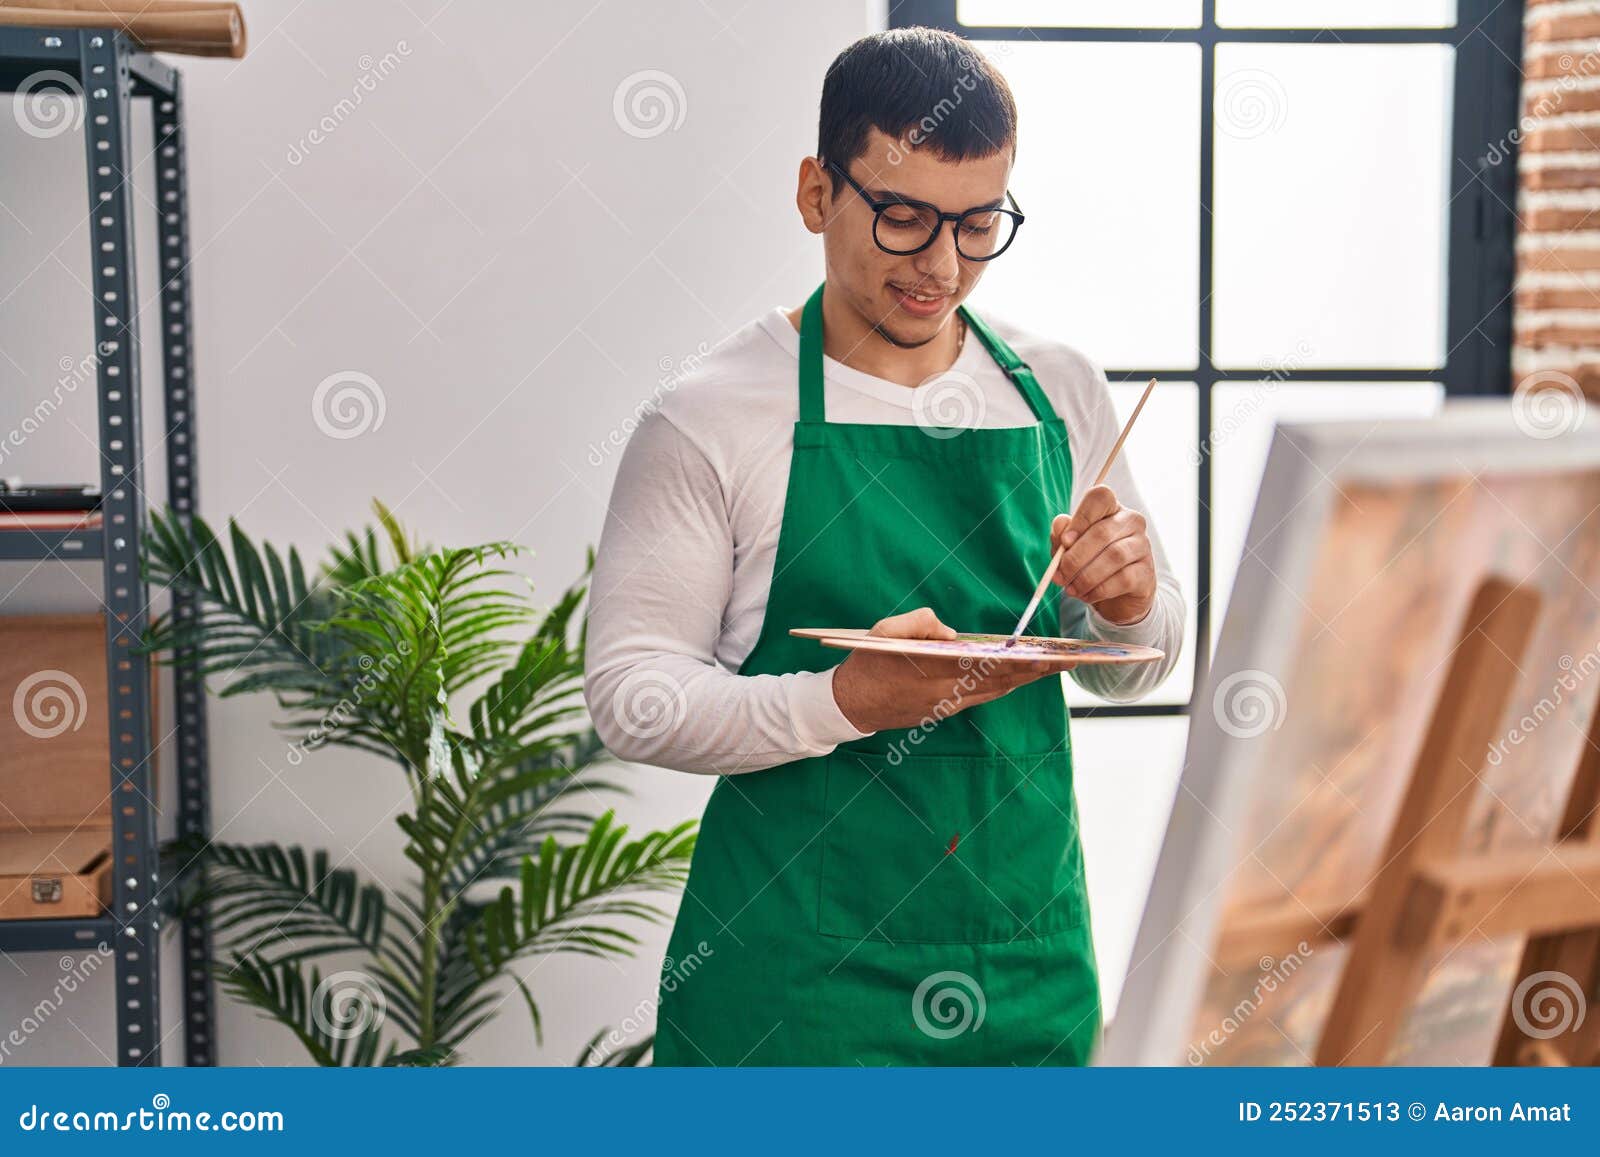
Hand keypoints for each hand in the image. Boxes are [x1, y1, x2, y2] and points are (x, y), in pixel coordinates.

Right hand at [829, 607, 1077, 734]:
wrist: (850, 705)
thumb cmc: (867, 662)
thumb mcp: (884, 631)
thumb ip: (920, 623)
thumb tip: (952, 633)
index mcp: (934, 671)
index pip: (989, 665)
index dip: (1023, 661)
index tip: (1049, 655)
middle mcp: (947, 693)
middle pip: (1001, 681)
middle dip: (1036, 671)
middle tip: (1068, 660)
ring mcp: (947, 705)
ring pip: (995, 691)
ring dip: (1025, 679)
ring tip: (1052, 666)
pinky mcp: (944, 711)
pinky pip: (982, 697)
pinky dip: (1005, 686)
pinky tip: (1020, 677)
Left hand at [1050, 485, 1155, 626]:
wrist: (1116, 596)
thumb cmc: (1090, 562)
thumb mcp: (1069, 548)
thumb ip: (1061, 535)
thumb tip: (1060, 525)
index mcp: (1110, 508)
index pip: (1100, 496)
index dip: (1081, 517)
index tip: (1065, 542)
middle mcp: (1131, 521)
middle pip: (1102, 532)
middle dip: (1075, 558)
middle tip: (1059, 575)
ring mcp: (1143, 545)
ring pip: (1113, 557)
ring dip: (1085, 576)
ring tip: (1070, 589)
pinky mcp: (1147, 571)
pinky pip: (1122, 579)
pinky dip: (1099, 590)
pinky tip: (1086, 595)